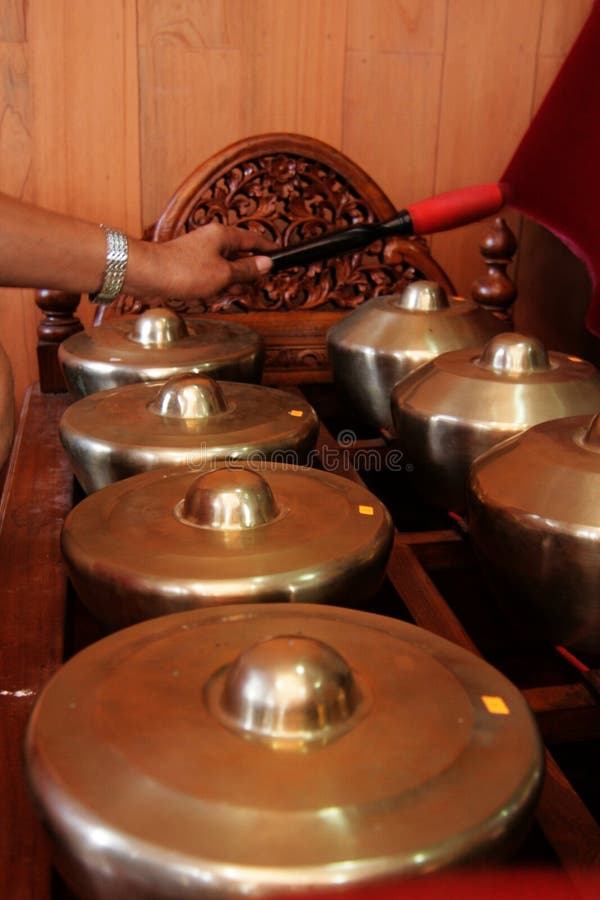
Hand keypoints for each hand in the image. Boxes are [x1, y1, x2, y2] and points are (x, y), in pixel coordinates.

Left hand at [147, 223, 275, 299]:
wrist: (148, 276)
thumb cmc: (183, 270)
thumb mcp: (224, 274)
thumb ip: (246, 270)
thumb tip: (265, 263)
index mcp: (223, 235)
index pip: (253, 239)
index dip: (267, 250)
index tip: (279, 257)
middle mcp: (212, 241)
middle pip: (240, 256)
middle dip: (245, 275)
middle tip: (246, 287)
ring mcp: (200, 253)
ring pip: (225, 269)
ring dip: (228, 283)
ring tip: (223, 293)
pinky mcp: (189, 267)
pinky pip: (211, 276)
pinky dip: (214, 286)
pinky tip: (209, 295)